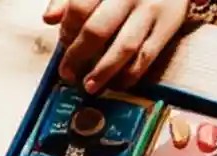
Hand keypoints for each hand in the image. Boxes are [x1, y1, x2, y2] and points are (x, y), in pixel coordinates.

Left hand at [44, 0, 189, 92]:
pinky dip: (131, 74)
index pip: (79, 8)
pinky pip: (147, 56)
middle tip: (67, 73)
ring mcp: (150, 11)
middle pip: (97, 30)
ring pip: (123, 47)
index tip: (63, 43)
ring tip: (89, 86)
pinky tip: (118, 84)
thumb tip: (49, 19)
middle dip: (78, 56)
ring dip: (103, 71)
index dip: (67, 30)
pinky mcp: (168, 26)